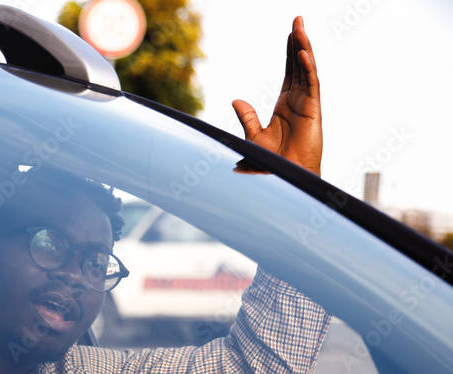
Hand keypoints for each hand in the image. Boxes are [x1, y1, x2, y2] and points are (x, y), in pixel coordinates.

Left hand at [232, 16, 321, 175]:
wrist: (283, 177)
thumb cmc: (272, 162)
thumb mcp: (253, 136)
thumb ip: (247, 117)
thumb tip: (236, 100)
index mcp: (285, 104)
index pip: (289, 71)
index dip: (290, 51)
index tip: (290, 32)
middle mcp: (298, 101)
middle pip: (299, 65)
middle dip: (298, 42)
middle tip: (297, 20)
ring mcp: (307, 105)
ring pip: (307, 70)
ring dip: (304, 49)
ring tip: (300, 28)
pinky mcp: (313, 111)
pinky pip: (311, 85)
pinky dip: (307, 69)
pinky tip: (302, 54)